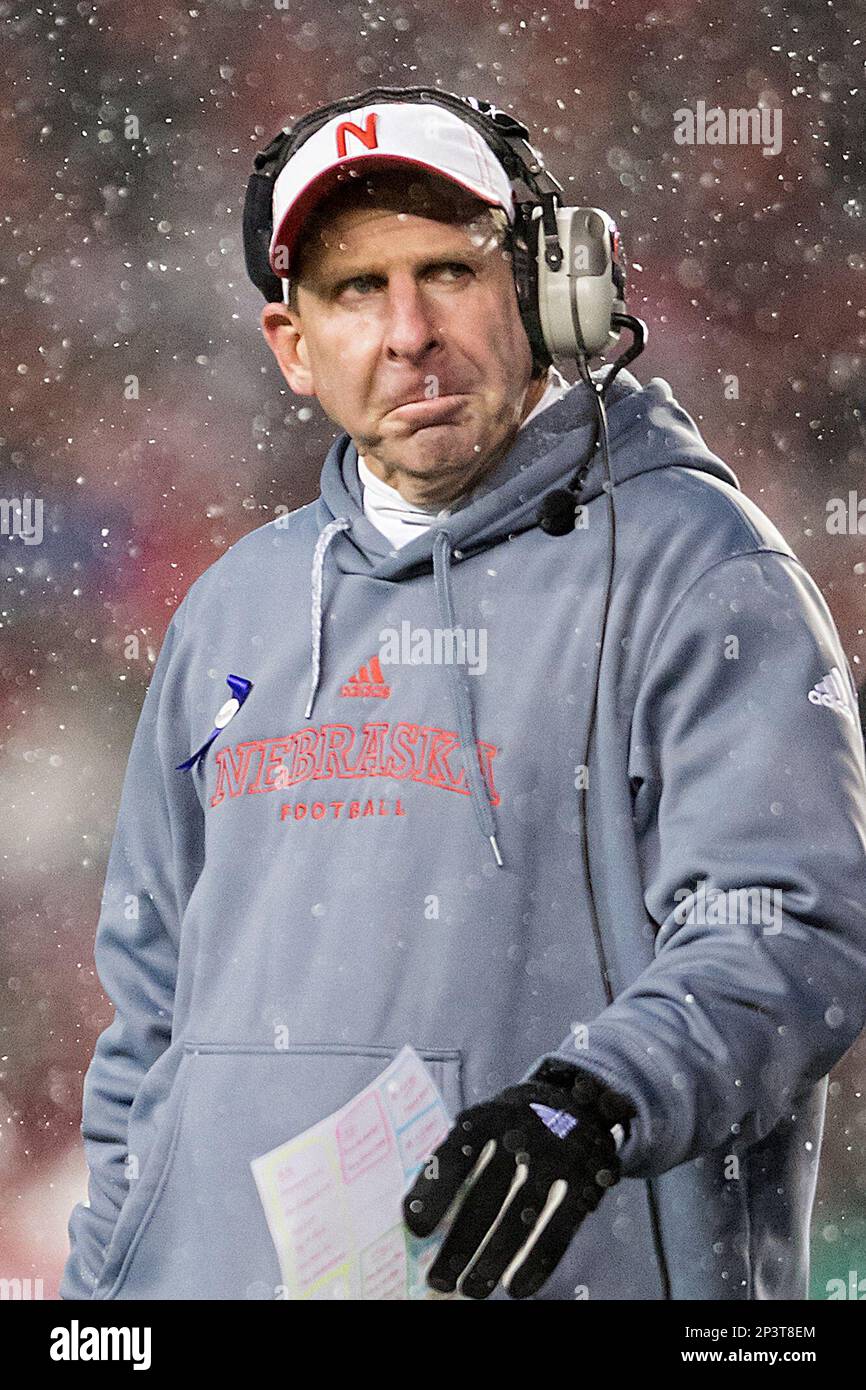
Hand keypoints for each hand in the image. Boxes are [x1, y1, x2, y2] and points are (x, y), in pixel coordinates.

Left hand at [402, 1063, 634, 1299]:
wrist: (580, 1100)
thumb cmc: (514, 1122)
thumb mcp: (486, 1120)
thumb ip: (459, 1155)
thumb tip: (419, 1211)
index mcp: (489, 1117)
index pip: (455, 1155)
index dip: (434, 1192)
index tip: (415, 1229)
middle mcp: (522, 1135)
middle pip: (485, 1197)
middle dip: (459, 1244)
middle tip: (437, 1281)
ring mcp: (556, 1158)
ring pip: (519, 1218)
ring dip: (492, 1260)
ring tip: (470, 1290)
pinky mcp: (585, 1181)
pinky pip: (558, 1229)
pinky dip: (536, 1263)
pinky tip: (516, 1288)